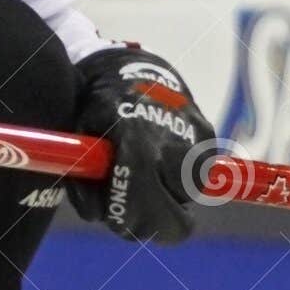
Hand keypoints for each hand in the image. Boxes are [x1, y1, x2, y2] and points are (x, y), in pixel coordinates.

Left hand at [66, 48, 214, 243]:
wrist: (134, 67)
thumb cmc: (98, 106)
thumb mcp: (80, 137)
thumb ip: (84, 180)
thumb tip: (97, 216)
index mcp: (136, 141)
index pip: (140, 202)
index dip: (127, 219)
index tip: (117, 220)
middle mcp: (172, 144)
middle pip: (171, 217)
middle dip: (150, 222)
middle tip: (133, 212)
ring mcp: (196, 142)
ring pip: (186, 199)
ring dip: (168, 199)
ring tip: (146, 175)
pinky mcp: (209, 139)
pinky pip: (198, 179)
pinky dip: (181, 181)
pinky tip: (162, 161)